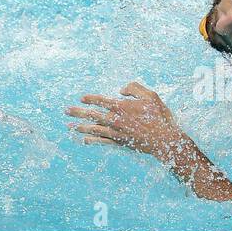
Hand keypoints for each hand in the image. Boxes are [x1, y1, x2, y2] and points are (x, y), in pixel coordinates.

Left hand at [66, 82, 180, 159]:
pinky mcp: (119, 142)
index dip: (90, 98)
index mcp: (121, 106)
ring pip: (93, 129)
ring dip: (80, 127)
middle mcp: (115, 119)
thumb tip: (120, 90)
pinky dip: (92, 140)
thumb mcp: (150, 95)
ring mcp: (116, 132)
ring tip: (69, 126)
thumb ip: (134, 88)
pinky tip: (84, 139)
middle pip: (91, 114)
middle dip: (77, 112)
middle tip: (65, 111)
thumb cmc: (158, 116)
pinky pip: (101, 141)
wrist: (165, 140)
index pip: (100, 100)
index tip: (81, 98)